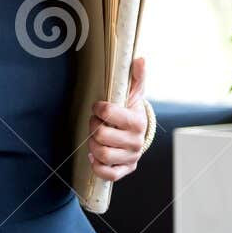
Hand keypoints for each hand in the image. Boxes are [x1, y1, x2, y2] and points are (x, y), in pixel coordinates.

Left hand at [89, 56, 148, 181]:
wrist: (138, 135)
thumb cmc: (131, 112)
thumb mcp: (134, 93)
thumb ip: (136, 77)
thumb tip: (139, 59)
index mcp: (137, 122)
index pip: (109, 114)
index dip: (99, 109)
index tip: (99, 108)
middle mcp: (136, 141)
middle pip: (101, 135)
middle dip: (93, 126)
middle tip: (95, 122)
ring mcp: (131, 157)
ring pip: (101, 154)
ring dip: (92, 144)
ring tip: (95, 137)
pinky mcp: (125, 170)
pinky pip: (107, 173)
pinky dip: (97, 165)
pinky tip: (94, 155)